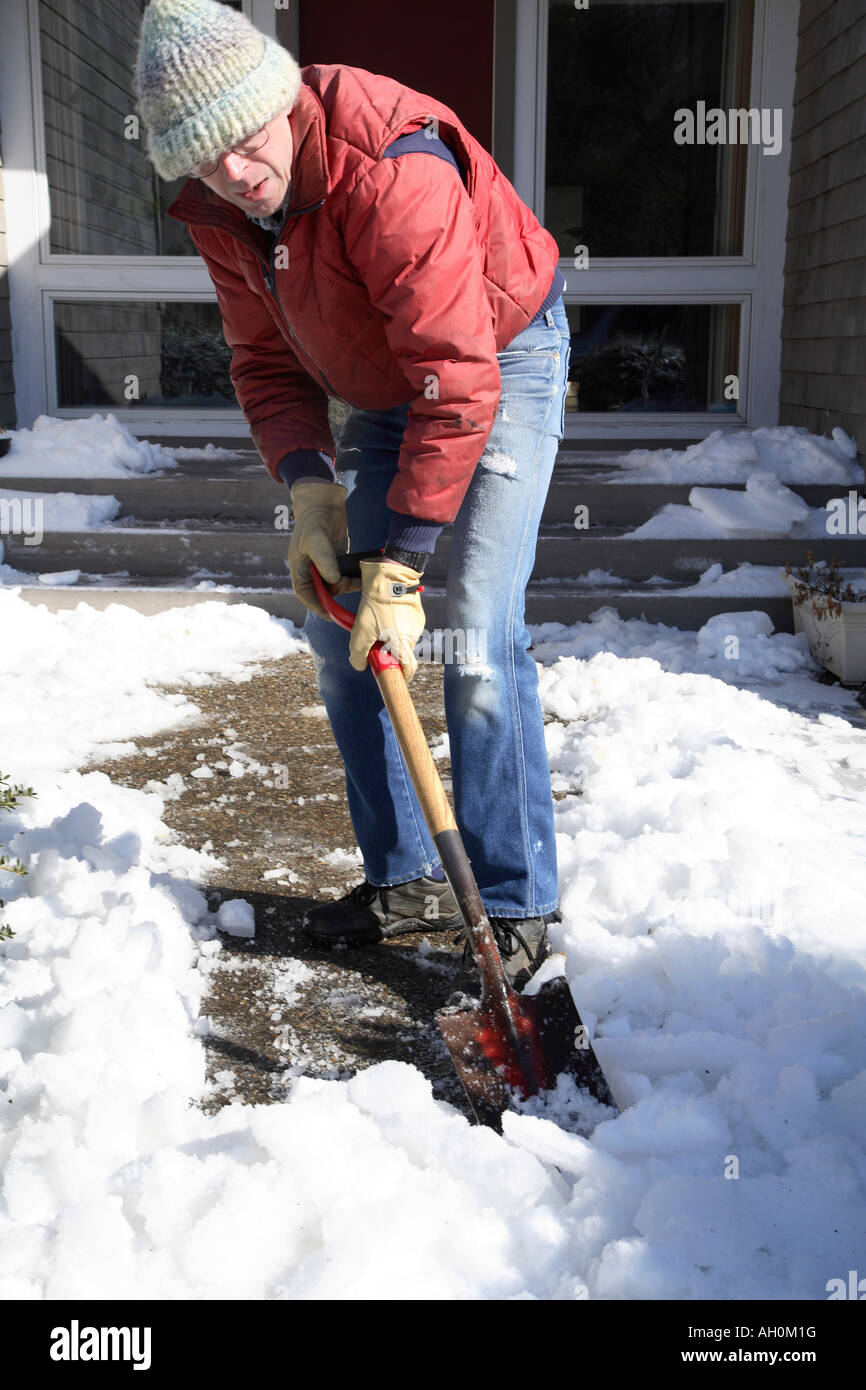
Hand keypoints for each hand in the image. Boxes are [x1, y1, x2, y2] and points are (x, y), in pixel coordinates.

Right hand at [287, 478, 353, 617]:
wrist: (324, 502)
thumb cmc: (314, 520)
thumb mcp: (317, 539)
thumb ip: (325, 561)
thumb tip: (334, 581)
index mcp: (300, 569)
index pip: (306, 594)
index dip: (318, 606)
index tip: (331, 614)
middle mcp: (312, 571)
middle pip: (323, 593)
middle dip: (337, 595)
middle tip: (350, 586)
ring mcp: (325, 566)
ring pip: (336, 585)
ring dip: (347, 585)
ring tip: (357, 579)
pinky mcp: (337, 561)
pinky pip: (345, 576)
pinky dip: (353, 577)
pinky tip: (362, 574)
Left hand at [349, 558, 425, 678]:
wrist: (389, 575)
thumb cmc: (376, 604)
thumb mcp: (361, 631)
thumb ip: (358, 653)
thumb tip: (360, 665)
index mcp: (403, 643)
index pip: (409, 668)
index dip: (402, 676)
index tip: (395, 676)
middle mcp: (414, 634)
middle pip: (402, 651)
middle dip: (389, 651)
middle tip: (374, 642)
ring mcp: (417, 621)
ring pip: (402, 635)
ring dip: (390, 634)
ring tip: (377, 620)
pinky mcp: (416, 610)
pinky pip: (405, 622)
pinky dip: (395, 621)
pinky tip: (385, 611)